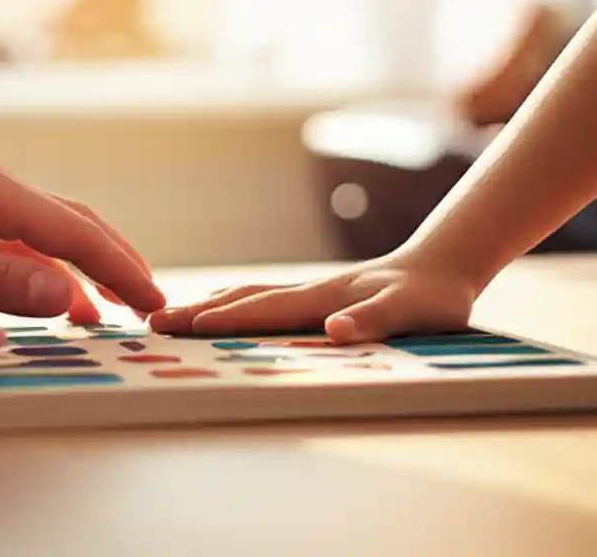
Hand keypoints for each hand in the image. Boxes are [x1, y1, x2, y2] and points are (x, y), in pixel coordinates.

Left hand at [0, 149, 162, 318]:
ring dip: (78, 269)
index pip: (70, 227)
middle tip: (150, 303)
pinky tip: (54, 303)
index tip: (152, 299)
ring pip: (43, 232)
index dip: (116, 266)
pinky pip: (12, 242)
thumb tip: (66, 295)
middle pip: (68, 221)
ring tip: (112, 310)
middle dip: (111, 261)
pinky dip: (39, 272)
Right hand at [147, 253, 476, 342]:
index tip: (180, 324)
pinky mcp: (316, 295)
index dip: (220, 318)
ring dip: (209, 305)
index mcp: (322, 296)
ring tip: (172, 314)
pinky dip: (233, 303)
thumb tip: (335, 330)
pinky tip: (223, 307)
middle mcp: (308, 290)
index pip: (262, 309)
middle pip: (242, 299)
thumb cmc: (431, 297)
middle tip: (152, 322)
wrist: (443, 266)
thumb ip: (375, 320)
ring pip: (248, 296)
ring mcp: (309, 290)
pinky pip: (263, 299)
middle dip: (197, 311)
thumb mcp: (413, 312)